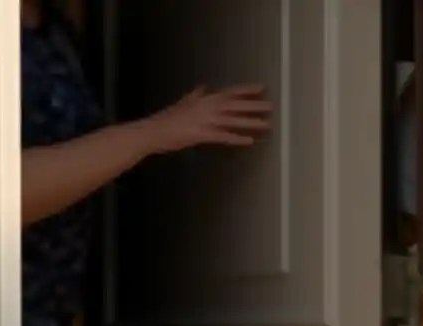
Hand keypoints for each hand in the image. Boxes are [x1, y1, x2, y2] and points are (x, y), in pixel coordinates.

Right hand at [140, 84, 271, 154]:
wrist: (152, 131)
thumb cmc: (167, 119)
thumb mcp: (183, 103)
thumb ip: (196, 95)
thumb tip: (204, 87)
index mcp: (203, 99)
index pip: (229, 93)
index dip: (245, 90)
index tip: (261, 88)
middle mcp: (205, 107)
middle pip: (234, 105)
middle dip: (253, 105)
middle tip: (270, 106)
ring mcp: (203, 120)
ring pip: (232, 120)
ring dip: (250, 122)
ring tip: (267, 124)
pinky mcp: (200, 134)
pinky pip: (222, 136)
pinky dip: (236, 138)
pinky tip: (249, 141)